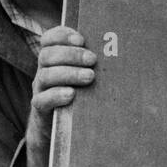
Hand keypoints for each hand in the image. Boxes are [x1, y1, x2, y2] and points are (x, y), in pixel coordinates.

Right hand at [24, 27, 96, 166]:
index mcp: (54, 60)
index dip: (62, 35)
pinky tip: (71, 95)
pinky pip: (41, 100)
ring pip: (44, 76)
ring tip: (89, 77)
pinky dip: (56, 95)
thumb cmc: (81, 97)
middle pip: (47, 55)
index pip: (49, 39)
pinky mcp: (40, 110)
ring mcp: (40, 91)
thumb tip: (126, 50)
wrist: (60, 131)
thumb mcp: (85, 77)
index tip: (81, 38)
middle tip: (93, 59)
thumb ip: (94, 64)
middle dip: (71, 54)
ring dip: (68, 73)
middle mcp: (44, 72)